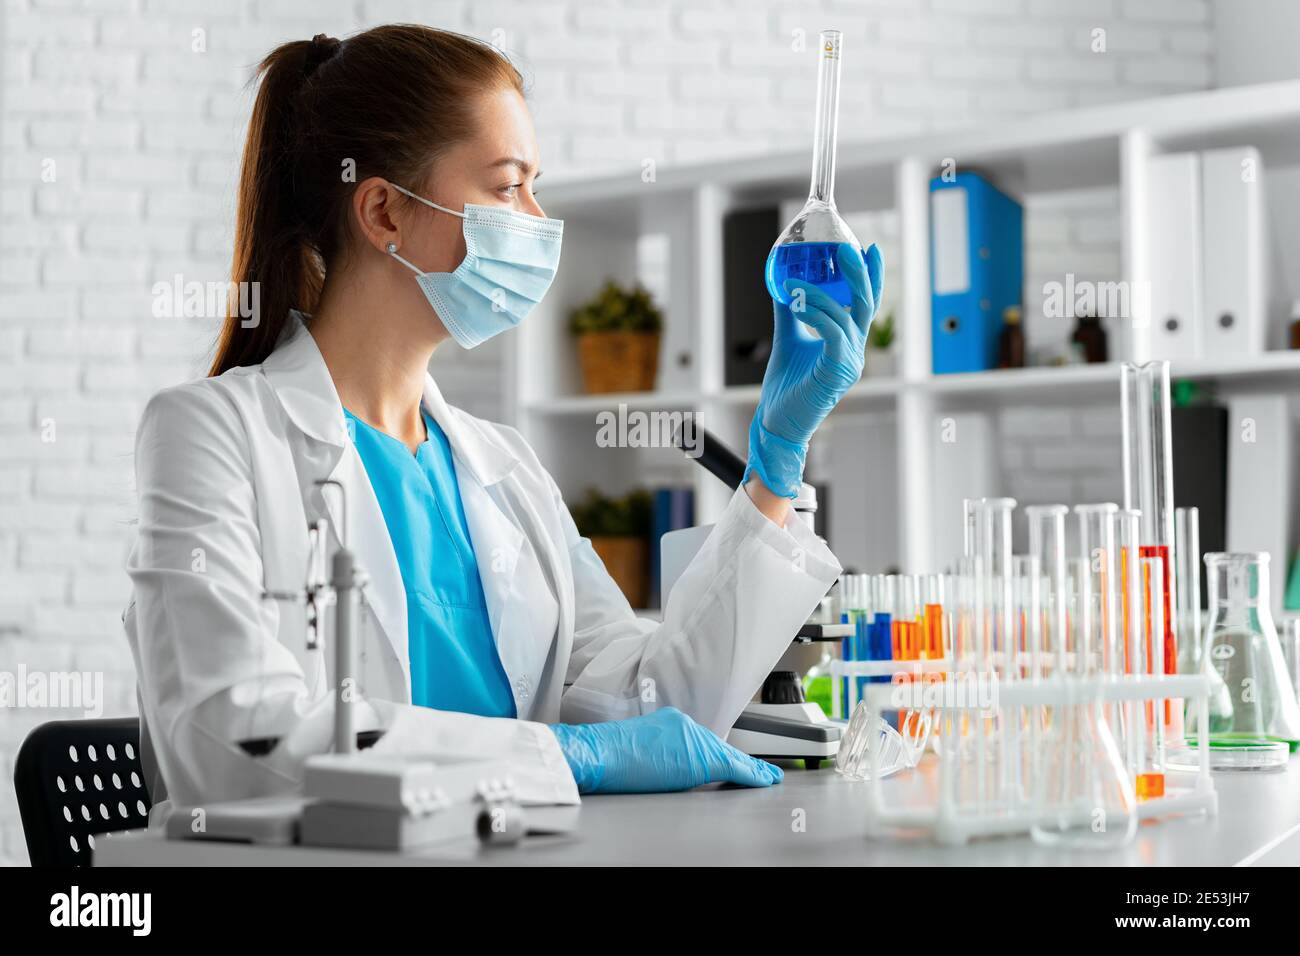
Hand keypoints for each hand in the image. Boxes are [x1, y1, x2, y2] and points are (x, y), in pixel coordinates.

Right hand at [550, 707, 782, 793]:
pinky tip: (765, 780)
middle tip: (762, 773)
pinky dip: (752, 774)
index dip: (719, 753)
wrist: (598, 753)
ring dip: (750, 769)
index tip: (736, 762)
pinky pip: (733, 766)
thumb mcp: (636, 750)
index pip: (701, 740)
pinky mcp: (699, 755)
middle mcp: (683, 723)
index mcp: (668, 721)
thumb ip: (658, 755)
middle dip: (740, 762)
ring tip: (768, 777)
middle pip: (718, 746)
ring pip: (728, 755)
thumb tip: (667, 768)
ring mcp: (692, 736)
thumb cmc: (605, 757)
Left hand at [746, 243, 882, 497]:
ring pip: (842, 317)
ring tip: (794, 284)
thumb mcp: (788, 339)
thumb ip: (791, 312)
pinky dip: (816, 314)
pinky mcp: (838, 372)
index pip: (864, 305)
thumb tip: (784, 282)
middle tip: (846, 249)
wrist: (776, 421)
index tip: (869, 249)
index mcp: (847, 342)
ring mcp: (850, 362)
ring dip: (818, 295)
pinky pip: (832, 334)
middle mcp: (854, 351)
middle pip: (865, 305)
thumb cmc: (785, 386)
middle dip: (857, 274)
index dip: (870, 277)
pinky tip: (799, 304)